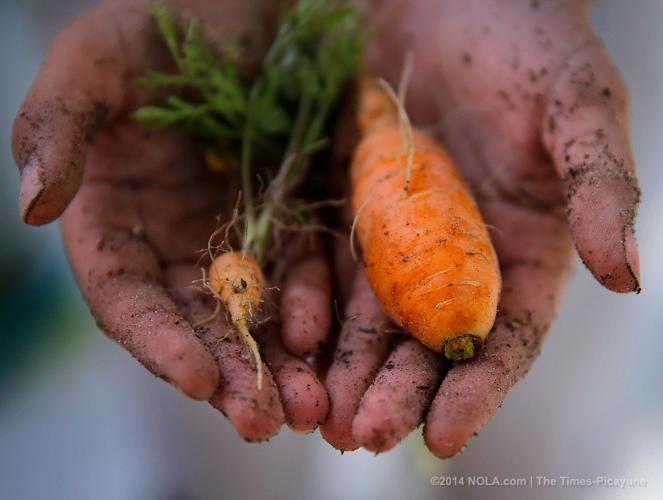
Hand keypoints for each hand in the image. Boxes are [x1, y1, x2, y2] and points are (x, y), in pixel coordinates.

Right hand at [12, 0, 331, 439]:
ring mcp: (237, 232)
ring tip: (306, 406)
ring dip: (279, 364)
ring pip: (255, 313)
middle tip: (261, 423)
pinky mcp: (290, 219)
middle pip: (197, 322)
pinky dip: (315, 308)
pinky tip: (327, 337)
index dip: (156, 343)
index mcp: (119, 213)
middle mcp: (176, 236)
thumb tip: (32, 206)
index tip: (196, 381)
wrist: (252, 1)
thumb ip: (58, 123)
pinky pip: (304, 273)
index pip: (128, 296)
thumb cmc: (166, 20)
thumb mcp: (100, 56)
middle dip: (229, 374)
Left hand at [321, 0, 640, 456]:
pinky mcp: (347, 205)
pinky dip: (308, 305)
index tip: (447, 436)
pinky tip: (288, 339)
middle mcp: (454, 255)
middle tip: (362, 435)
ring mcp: (396, 235)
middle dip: (395, 391)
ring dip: (343, 367)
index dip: (477, 390)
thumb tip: (627, 275)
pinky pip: (324, 264)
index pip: (501, 336)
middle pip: (424, 342)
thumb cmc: (526, 43)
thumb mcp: (576, 107)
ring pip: (367, 317)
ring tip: (318, 412)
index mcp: (517, 249)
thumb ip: (601, 188)